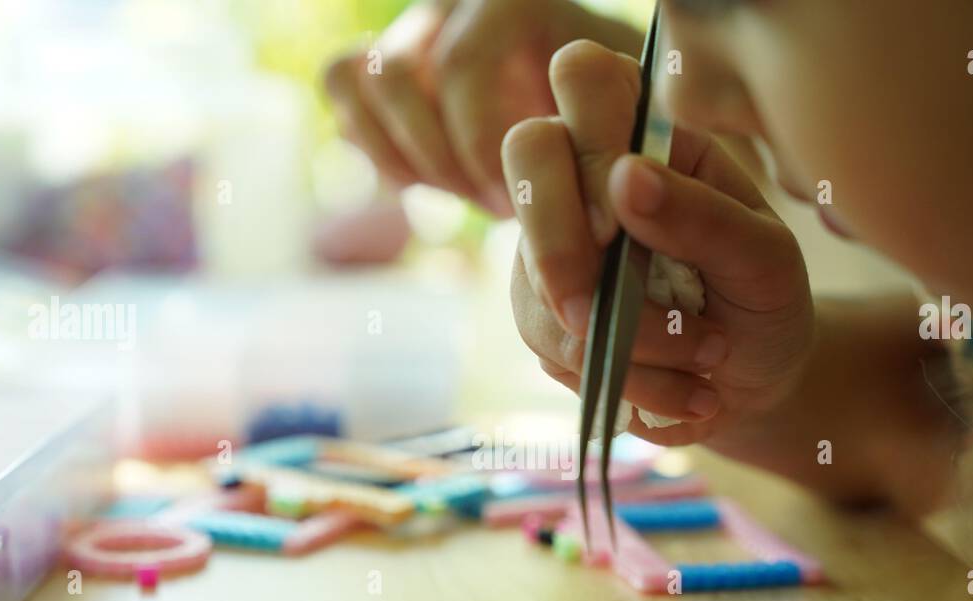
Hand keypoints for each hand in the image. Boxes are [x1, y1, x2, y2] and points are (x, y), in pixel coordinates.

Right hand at [323, 0, 641, 215]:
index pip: (462, 63)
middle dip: (444, 160)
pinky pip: (343, 98)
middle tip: (498, 207)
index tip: (517, 202)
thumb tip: (605, 185)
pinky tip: (433, 184)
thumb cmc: (615, 134)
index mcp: (517, 3)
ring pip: (359, 79)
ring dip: (411, 158)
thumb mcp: (629, 130)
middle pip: (400, 75)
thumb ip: (615, 140)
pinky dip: (380, 151)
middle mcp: (455, 5)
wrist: (588, 133)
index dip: (479, 144)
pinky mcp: (381, 69)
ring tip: (469, 196)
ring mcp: (412, 31)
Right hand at [503, 40, 814, 446]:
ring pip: (539, 277)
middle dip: (563, 246)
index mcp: (649, 137)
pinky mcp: (545, 315)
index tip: (624, 218)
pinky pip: (553, 345)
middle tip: (614, 309)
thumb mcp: (765, 258)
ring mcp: (553, 246)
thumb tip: (623, 177)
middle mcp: (587, 179)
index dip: (591, 139)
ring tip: (707, 360)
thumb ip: (703, 215)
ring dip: (629, 339)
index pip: (584, 79)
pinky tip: (683, 391)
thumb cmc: (765, 300)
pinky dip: (627, 380)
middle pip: (527, 155)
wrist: (755, 381)